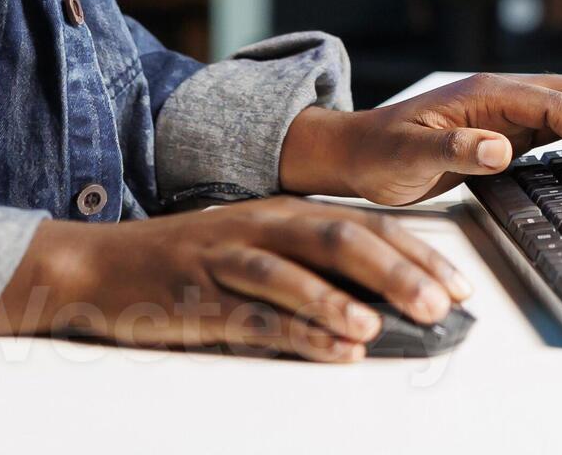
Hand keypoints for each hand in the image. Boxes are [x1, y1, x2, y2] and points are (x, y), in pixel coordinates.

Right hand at [0, 199, 470, 362]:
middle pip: (340, 240)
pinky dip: (298, 332)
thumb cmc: (189, 263)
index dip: (418, 253)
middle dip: (397, 272)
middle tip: (441, 305)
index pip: (366, 226)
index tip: (461, 284)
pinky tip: (331, 349)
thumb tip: (387, 303)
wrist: (99, 266)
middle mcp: (262, 228)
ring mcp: (228, 261)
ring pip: (296, 273)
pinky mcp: (199, 299)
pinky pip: (255, 317)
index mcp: (285, 212)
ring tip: (383, 326)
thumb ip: (314, 267)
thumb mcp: (257, 250)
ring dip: (344, 300)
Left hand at [277, 73, 561, 204]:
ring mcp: (508, 112)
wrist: (357, 152)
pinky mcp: (509, 133)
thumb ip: (453, 151)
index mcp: (486, 93)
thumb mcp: (407, 155)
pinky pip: (560, 129)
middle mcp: (504, 95)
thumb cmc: (378, 151)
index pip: (554, 105)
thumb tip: (500, 150)